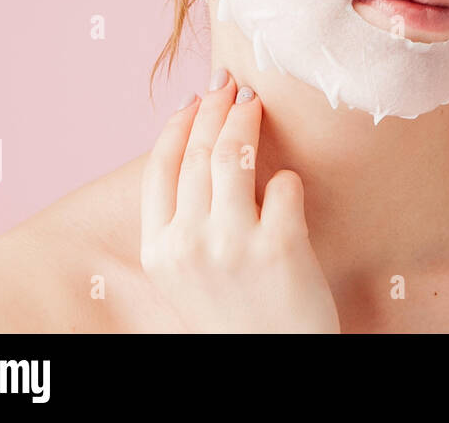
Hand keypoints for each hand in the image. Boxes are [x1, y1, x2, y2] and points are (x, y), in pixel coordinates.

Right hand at [140, 70, 339, 332]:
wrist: (276, 362)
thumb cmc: (237, 312)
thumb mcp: (188, 273)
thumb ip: (184, 221)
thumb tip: (196, 146)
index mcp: (160, 250)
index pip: (160, 169)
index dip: (178, 125)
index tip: (194, 99)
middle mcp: (189, 243)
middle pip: (198, 154)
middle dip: (214, 110)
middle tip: (232, 86)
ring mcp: (234, 243)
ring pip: (234, 157)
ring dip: (246, 121)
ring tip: (257, 103)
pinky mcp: (280, 245)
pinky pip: (285, 185)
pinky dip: (287, 178)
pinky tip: (288, 185)